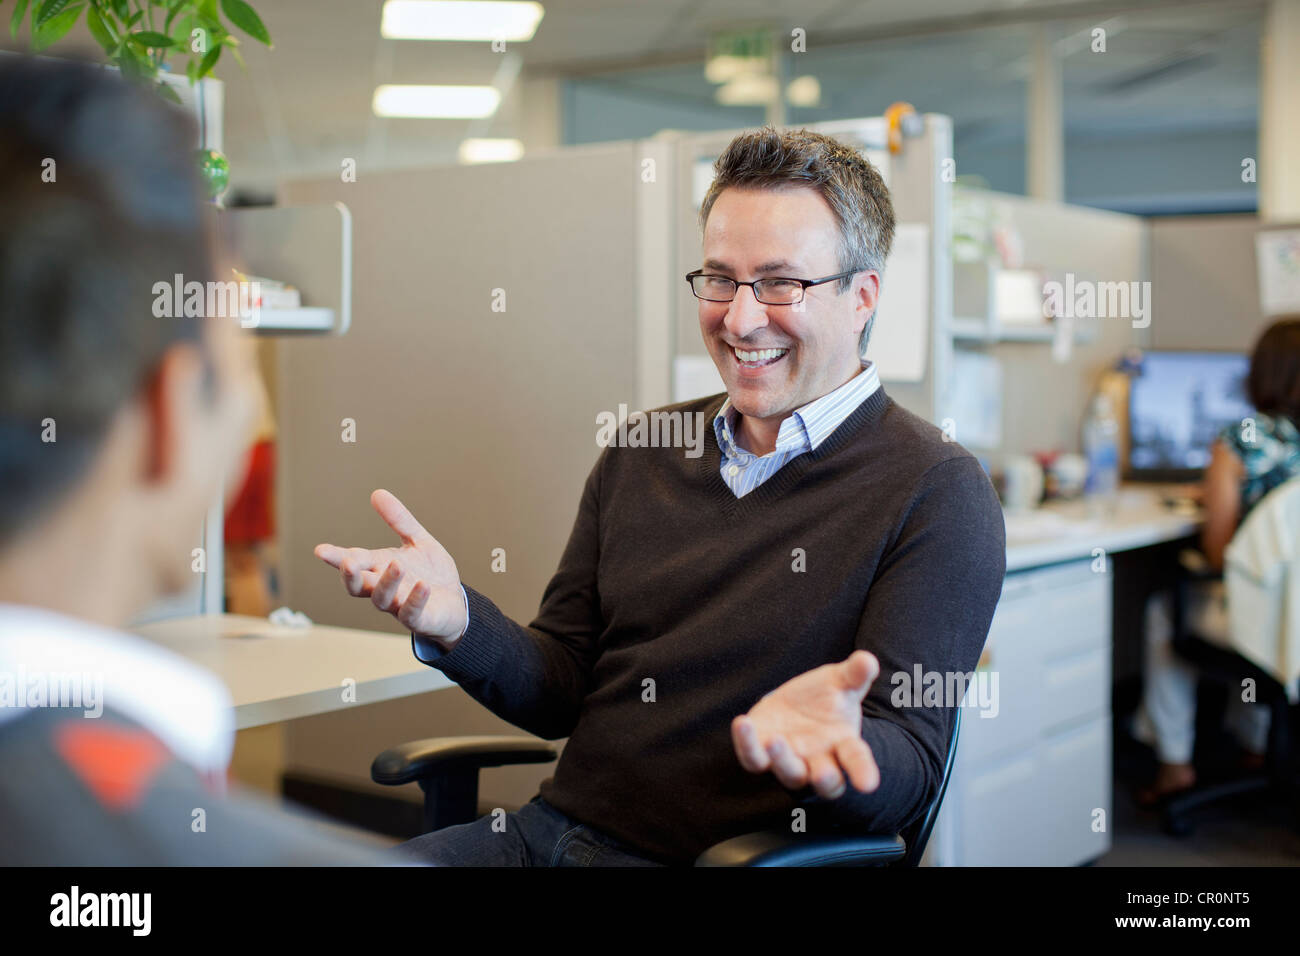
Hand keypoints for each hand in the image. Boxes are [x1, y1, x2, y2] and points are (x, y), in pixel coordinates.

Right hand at [314, 489, 466, 645]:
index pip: (354, 562)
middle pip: (357, 586)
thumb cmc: (431, 573)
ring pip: (381, 599)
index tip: (320, 550)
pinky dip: (415, 600)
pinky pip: (411, 614)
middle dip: (350, 575)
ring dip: (386, 582)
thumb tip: (377, 493)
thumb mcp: (417, 541)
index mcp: (380, 568)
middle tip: (348, 561)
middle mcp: (384, 588)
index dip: (336, 557)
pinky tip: (422, 586)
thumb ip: (399, 520)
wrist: (456, 603)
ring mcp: (399, 606)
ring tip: (396, 565)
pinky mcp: (419, 619)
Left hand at [731, 650, 880, 800]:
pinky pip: (754, 758)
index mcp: (844, 743)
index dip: (863, 772)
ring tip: (777, 741)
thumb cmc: (824, 698)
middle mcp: (819, 759)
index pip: (856, 760)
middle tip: (822, 774)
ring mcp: (790, 760)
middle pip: (827, 781)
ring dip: (783, 761)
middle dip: (825, 780)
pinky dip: (747, 745)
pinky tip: (743, 723)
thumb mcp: (841, 682)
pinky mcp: (761, 754)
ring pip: (790, 774)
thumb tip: (868, 660)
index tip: (868, 784)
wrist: (792, 705)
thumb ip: (855, 674)